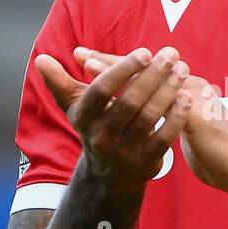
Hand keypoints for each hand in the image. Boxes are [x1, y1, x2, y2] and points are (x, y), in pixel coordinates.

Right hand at [35, 45, 191, 194]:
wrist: (109, 176)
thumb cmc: (95, 127)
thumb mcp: (76, 107)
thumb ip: (60, 82)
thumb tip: (41, 60)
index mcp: (84, 118)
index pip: (102, 90)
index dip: (123, 70)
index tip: (144, 52)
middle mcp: (101, 137)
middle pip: (129, 102)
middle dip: (152, 75)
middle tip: (171, 53)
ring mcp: (124, 152)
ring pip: (149, 118)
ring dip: (168, 91)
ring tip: (182, 70)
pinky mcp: (146, 163)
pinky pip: (164, 138)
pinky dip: (176, 117)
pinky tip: (187, 97)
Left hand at [76, 48, 227, 195]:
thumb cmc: (217, 155)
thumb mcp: (190, 131)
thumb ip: (173, 118)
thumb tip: (157, 115)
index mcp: (188, 90)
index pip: (148, 74)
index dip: (119, 67)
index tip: (89, 61)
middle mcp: (190, 87)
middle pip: (145, 70)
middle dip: (112, 62)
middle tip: (82, 56)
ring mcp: (194, 98)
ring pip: (150, 79)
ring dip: (118, 73)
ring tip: (90, 67)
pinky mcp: (196, 115)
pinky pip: (161, 101)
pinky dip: (136, 96)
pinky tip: (115, 99)